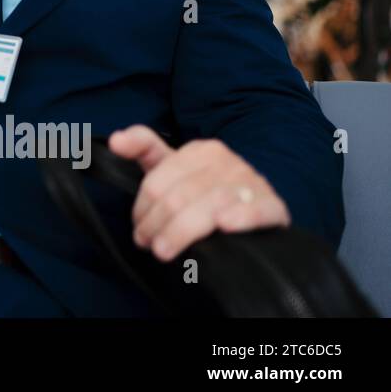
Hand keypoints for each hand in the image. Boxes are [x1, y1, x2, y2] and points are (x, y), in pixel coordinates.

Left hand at [109, 126, 289, 262]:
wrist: (255, 212)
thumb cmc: (205, 192)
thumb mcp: (173, 168)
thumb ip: (143, 148)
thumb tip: (116, 140)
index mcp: (201, 151)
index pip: (159, 181)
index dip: (143, 208)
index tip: (138, 227)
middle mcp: (228, 162)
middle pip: (179, 196)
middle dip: (157, 225)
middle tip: (147, 244)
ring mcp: (252, 183)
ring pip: (208, 207)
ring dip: (182, 232)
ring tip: (164, 251)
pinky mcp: (274, 206)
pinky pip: (257, 210)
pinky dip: (241, 217)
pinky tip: (225, 226)